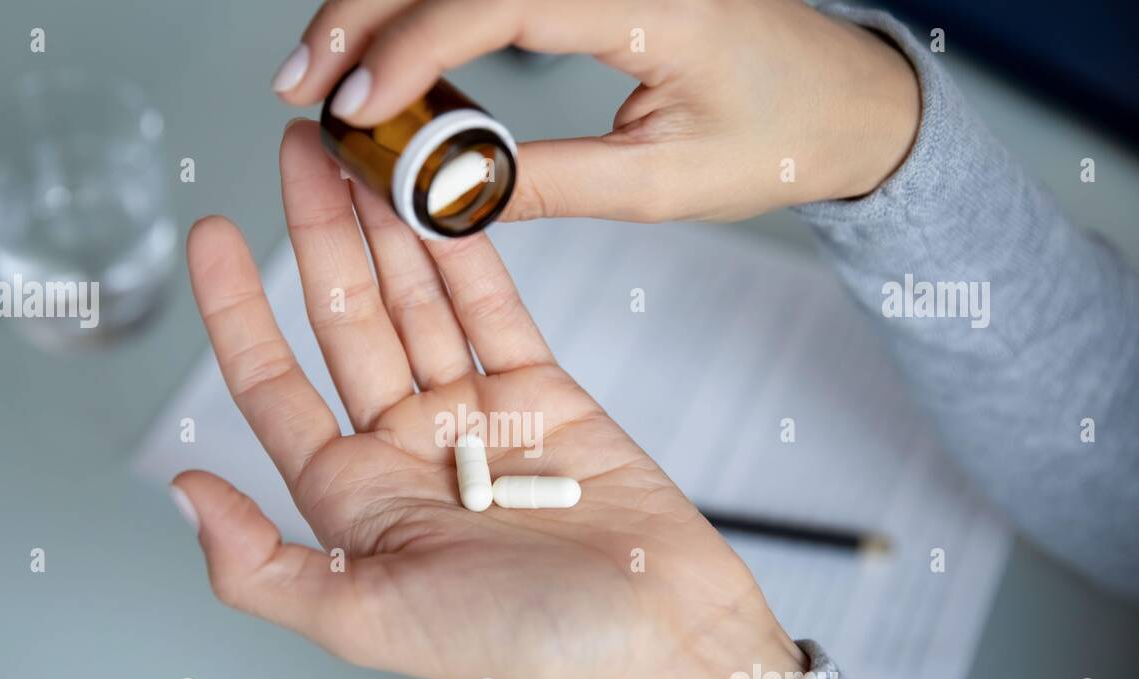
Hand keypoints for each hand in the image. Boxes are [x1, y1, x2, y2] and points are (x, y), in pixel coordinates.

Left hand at [174, 121, 805, 678]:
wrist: (658, 642)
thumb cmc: (520, 647)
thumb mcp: (366, 621)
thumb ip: (262, 567)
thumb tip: (181, 494)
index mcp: (355, 499)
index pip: (275, 388)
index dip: (236, 311)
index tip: (210, 234)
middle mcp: (408, 450)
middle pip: (347, 323)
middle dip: (319, 235)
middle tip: (303, 149)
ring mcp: (476, 418)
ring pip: (420, 303)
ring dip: (391, 228)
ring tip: (368, 151)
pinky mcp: (544, 397)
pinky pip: (494, 312)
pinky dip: (469, 257)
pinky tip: (442, 202)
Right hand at [271, 0, 920, 221]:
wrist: (841, 98)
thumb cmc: (776, 135)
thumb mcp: (660, 182)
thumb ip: (547, 182)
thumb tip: (445, 196)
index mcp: (651, 2)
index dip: (408, 49)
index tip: (350, 106)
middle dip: (363, 14)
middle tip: (302, 82)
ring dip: (382, 7)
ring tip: (327, 70)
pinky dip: (426, 9)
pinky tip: (390, 51)